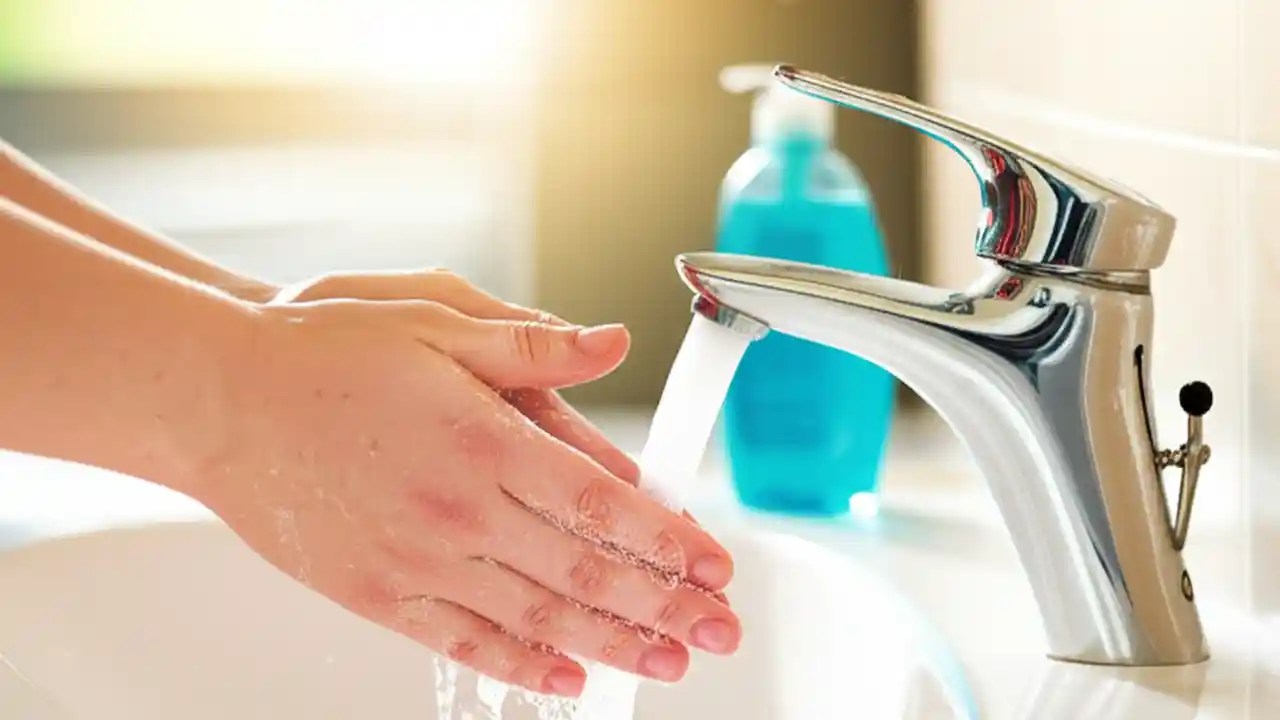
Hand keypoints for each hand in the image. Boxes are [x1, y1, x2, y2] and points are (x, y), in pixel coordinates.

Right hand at [198, 291, 739, 697]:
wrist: (219, 399)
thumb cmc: (324, 352)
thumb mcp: (435, 320)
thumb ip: (533, 345)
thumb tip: (612, 343)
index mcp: (482, 440)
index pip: (604, 506)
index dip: (670, 542)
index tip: (715, 564)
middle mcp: (457, 511)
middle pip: (585, 573)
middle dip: (665, 605)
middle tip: (718, 628)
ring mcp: (416, 562)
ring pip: (537, 618)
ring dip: (613, 644)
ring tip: (670, 660)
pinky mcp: (377, 594)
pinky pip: (463, 643)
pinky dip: (521, 667)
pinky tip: (566, 680)